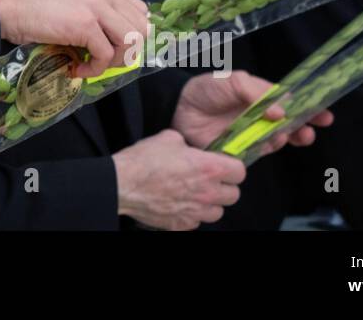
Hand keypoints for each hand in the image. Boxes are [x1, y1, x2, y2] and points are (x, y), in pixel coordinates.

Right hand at [0, 0, 148, 75]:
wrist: (4, 2)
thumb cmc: (29, 3)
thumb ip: (93, 9)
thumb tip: (110, 39)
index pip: (139, 11)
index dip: (132, 35)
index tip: (114, 50)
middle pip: (141, 28)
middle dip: (127, 51)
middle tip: (102, 60)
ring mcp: (95, 6)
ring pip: (131, 42)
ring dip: (113, 61)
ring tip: (90, 65)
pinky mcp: (84, 24)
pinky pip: (105, 56)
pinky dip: (93, 70)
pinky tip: (75, 69)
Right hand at [112, 129, 245, 229]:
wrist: (123, 183)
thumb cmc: (144, 160)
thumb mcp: (169, 138)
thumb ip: (188, 145)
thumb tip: (189, 149)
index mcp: (209, 168)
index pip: (240, 172)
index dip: (232, 167)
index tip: (223, 165)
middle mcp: (208, 193)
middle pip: (234, 195)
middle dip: (224, 187)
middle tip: (210, 180)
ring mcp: (196, 212)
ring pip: (218, 212)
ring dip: (210, 204)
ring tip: (196, 194)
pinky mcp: (181, 225)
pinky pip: (196, 222)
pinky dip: (192, 215)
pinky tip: (180, 204)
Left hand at [172, 71, 333, 152]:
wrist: (178, 108)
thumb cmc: (206, 90)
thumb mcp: (233, 81)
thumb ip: (257, 91)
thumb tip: (282, 110)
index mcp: (261, 97)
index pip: (291, 103)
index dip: (309, 108)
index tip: (325, 114)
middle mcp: (260, 117)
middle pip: (291, 124)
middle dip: (304, 128)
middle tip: (310, 130)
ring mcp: (252, 134)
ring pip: (278, 139)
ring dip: (287, 138)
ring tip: (283, 133)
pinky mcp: (241, 150)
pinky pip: (261, 152)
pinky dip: (268, 148)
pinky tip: (270, 142)